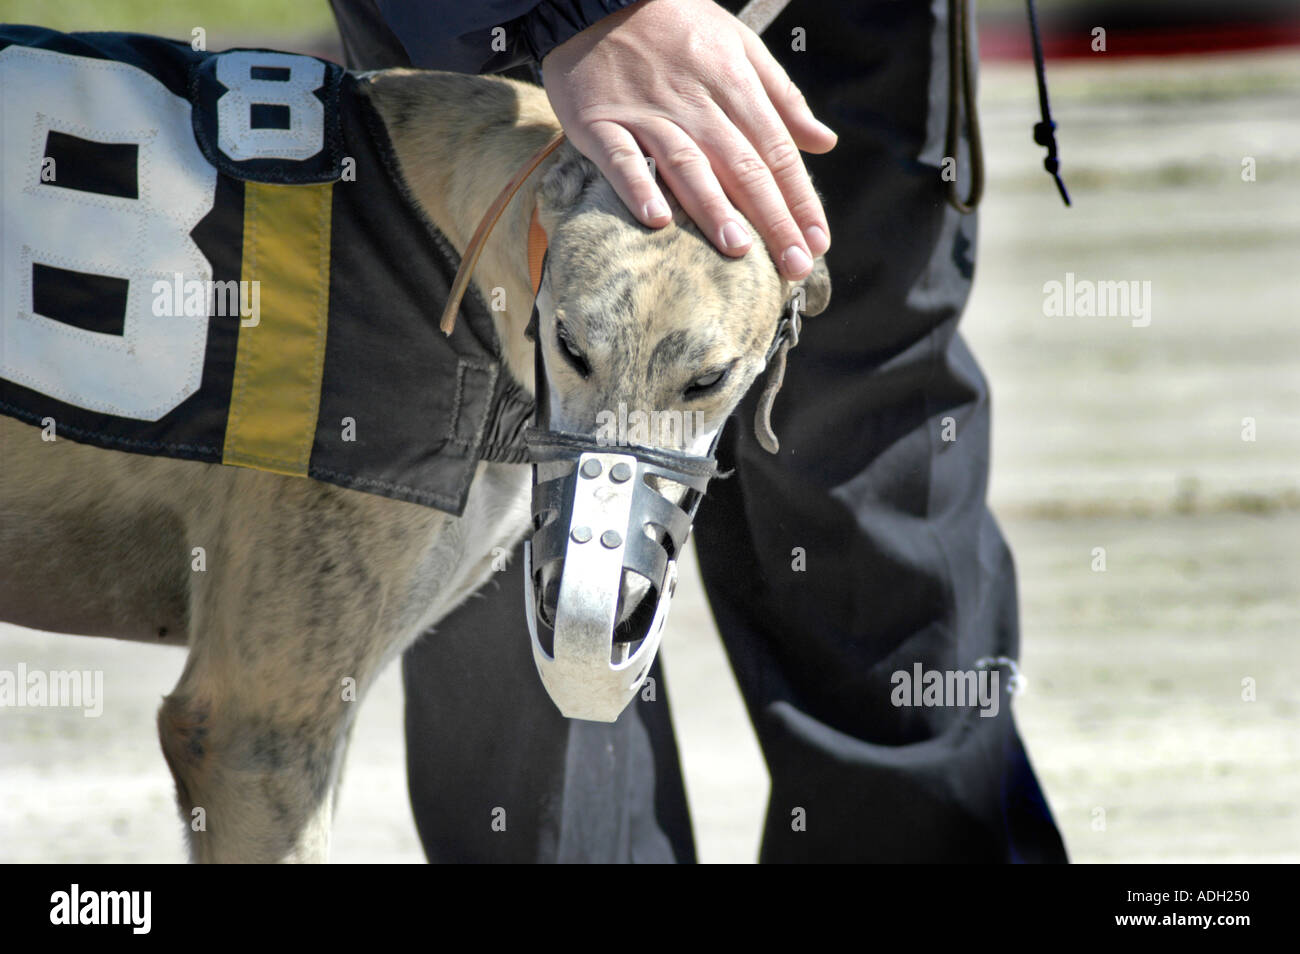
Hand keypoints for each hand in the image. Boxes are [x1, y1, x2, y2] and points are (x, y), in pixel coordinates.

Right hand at [540, 0, 835, 279]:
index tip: (819, 242)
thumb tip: (824, 142)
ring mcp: (646, 113)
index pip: (776, 150)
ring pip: (686, 164)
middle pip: (741, 166)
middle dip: (772, 219)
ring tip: (738, 249)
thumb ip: (782, 97)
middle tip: (795, 266)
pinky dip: (637, 186)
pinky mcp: (599, 122)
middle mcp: (695, 102)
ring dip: (713, 208)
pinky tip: (656, 220)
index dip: (800, 198)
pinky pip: (621, 157)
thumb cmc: (675, 24)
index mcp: (733, 83)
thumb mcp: (739, 45)